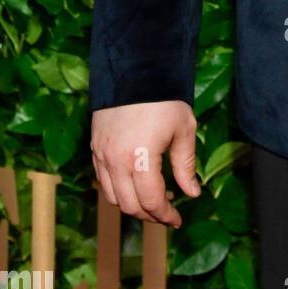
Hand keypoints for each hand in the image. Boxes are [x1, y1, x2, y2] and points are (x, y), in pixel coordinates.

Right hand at [91, 100, 200, 227]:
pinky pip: (103, 181)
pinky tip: (134, 185)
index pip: (151, 201)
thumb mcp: (183, 129)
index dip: (166, 215)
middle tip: (167, 214)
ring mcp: (102, 155)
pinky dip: (118, 190)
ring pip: (112, 197)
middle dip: (150, 214)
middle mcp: (115, 161)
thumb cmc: (165, 98)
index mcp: (140, 158)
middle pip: (130, 205)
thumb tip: (192, 193)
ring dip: (132, 205)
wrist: (136, 69)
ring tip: (153, 201)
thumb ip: (186, 165)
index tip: (177, 220)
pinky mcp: (95, 147)